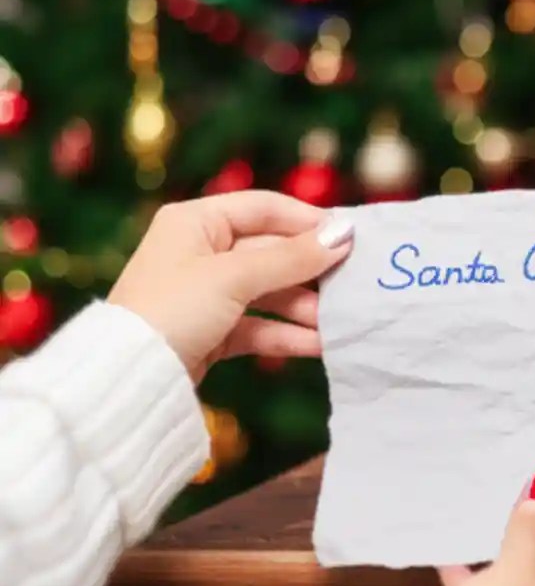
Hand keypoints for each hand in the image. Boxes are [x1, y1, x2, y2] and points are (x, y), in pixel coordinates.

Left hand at [108, 191, 353, 380]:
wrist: (127, 377)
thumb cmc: (174, 308)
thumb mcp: (234, 277)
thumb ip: (292, 257)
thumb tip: (344, 233)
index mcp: (196, 222)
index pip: (264, 208)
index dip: (308, 221)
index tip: (350, 236)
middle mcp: (201, 252)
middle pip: (272, 253)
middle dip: (312, 271)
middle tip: (356, 281)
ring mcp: (208, 293)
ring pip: (270, 293)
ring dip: (306, 307)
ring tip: (343, 320)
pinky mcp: (213, 331)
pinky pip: (260, 326)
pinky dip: (288, 334)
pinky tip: (322, 344)